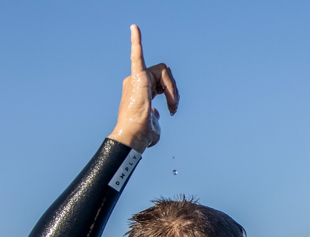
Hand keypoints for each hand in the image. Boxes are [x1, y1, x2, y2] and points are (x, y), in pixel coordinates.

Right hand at [107, 25, 179, 151]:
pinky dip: (136, 41)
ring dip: (173, 89)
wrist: (134, 136)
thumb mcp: (154, 123)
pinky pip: (137, 55)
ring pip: (164, 71)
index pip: (158, 79)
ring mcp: (135, 78)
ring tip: (172, 107)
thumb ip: (156, 115)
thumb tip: (159, 113)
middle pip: (165, 74)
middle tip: (174, 108)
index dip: (169, 89)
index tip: (172, 107)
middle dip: (174, 90)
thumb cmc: (143, 134)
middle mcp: (136, 81)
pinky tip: (134, 28)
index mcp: (140, 89)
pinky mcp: (137, 78)